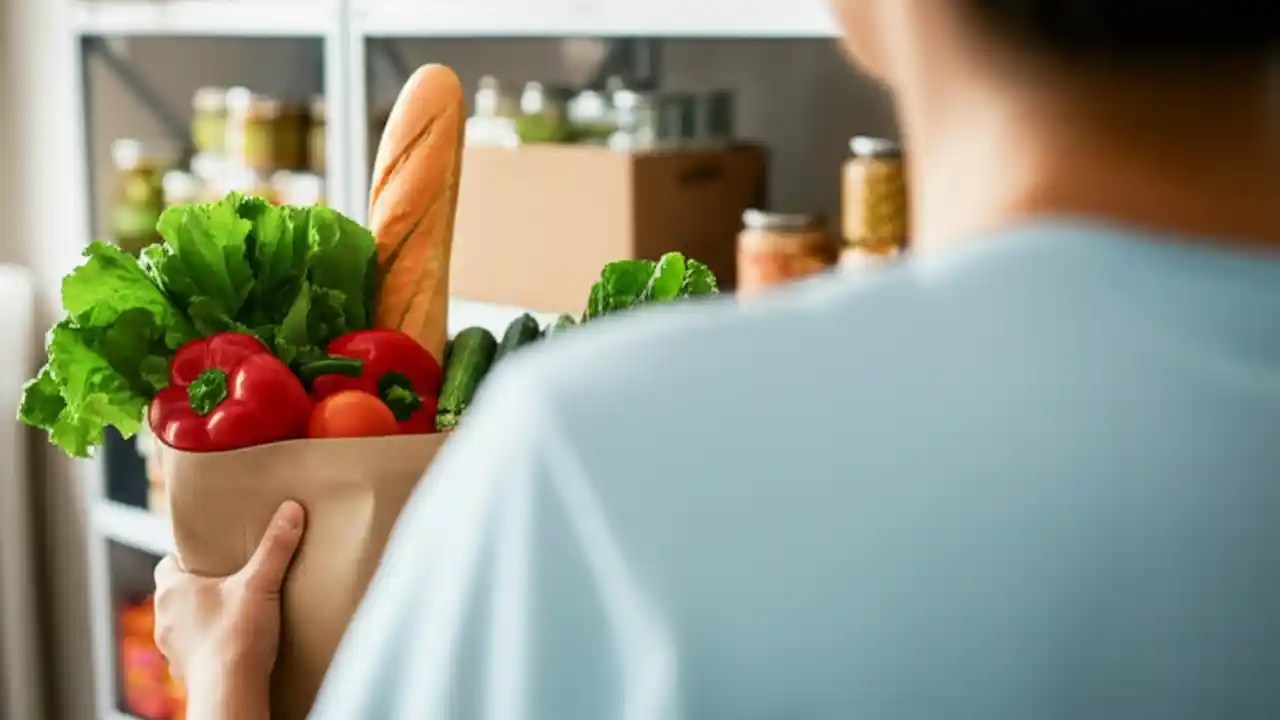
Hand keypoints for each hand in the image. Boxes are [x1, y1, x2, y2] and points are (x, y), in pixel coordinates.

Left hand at [154, 501, 305, 719]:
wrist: (230, 690)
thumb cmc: (236, 636)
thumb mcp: (260, 583)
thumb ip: (276, 546)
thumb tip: (291, 509)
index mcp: (172, 589)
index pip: (169, 562)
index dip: (190, 557)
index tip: (214, 554)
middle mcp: (163, 617)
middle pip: (178, 592)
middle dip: (201, 587)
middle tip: (231, 580)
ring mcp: (171, 647)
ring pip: (183, 622)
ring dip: (203, 618)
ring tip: (234, 613)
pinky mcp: (184, 670)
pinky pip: (193, 650)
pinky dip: (208, 645)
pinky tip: (232, 644)